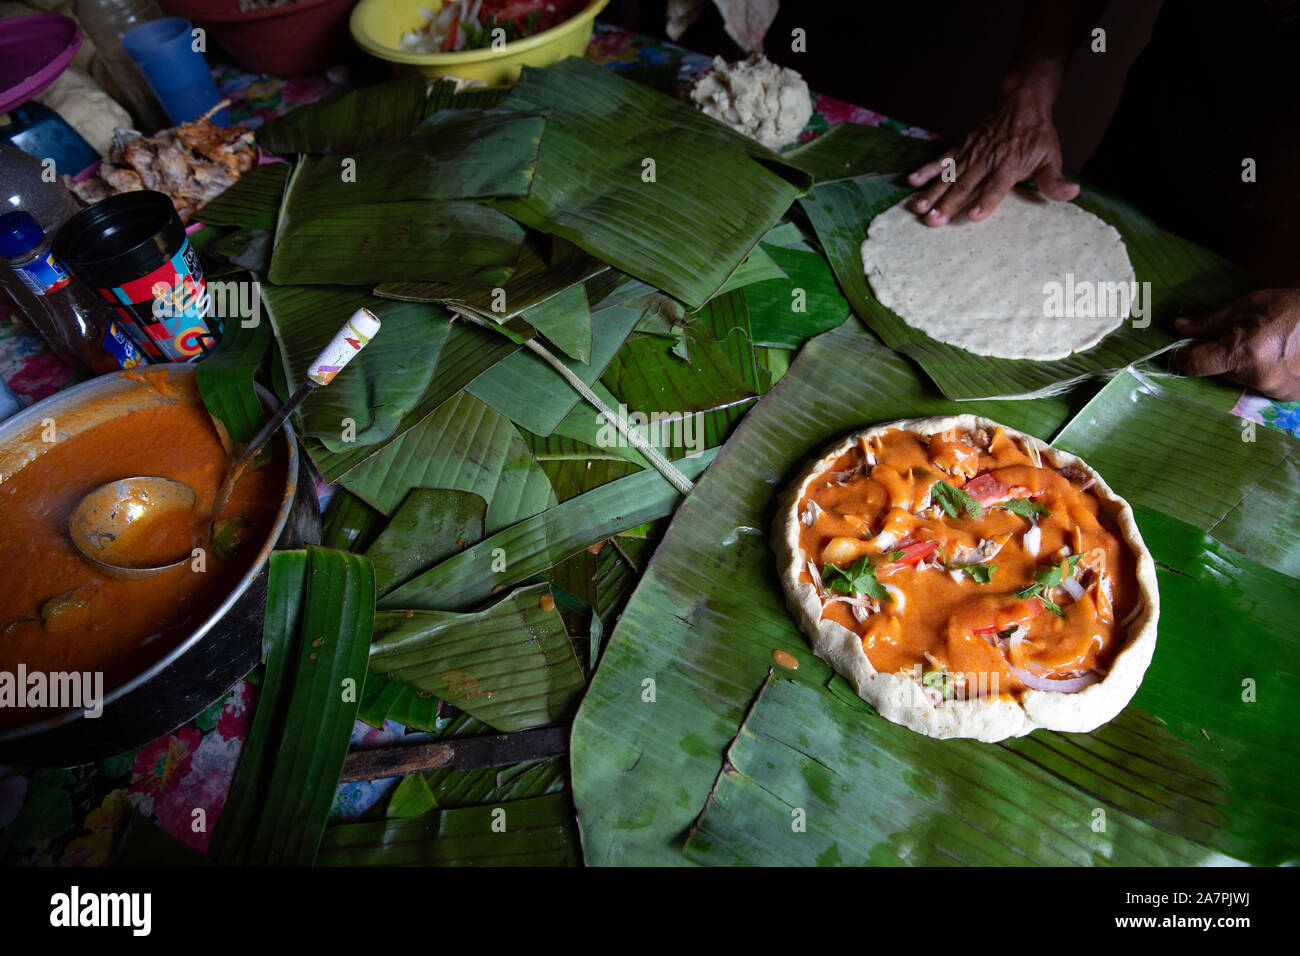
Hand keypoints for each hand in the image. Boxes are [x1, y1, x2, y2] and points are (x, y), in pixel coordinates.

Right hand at [906, 86, 1078, 225]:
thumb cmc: (1037, 136)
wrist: (1022, 102)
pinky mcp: (962, 147)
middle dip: (948, 204)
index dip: (986, 202)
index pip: (996, 187)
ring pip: (949, 176)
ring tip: (917, 208)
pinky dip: (926, 169)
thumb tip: (1072, 193)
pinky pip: (942, 159)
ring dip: (932, 193)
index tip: (973, 217)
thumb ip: (1055, 181)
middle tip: (933, 221)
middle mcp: (987, 161)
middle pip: (965, 186)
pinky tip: (911, 181)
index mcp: (1009, 166)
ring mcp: (971, 153)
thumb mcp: (1052, 157)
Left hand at [1174, 289, 1299, 400]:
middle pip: (1217, 373)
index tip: (1177, 350)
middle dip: (1218, 356)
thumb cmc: (1293, 306)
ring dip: (1240, 365)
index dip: (1182, 357)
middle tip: (1233, 336)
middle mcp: (1259, 377)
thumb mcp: (1249, 305)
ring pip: (1238, 381)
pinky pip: (1259, 386)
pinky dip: (1260, 373)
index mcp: (1245, 352)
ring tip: (1262, 344)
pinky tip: (1275, 356)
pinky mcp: (1288, 397)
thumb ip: (1210, 321)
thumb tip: (1179, 328)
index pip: (1196, 364)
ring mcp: (1276, 390)